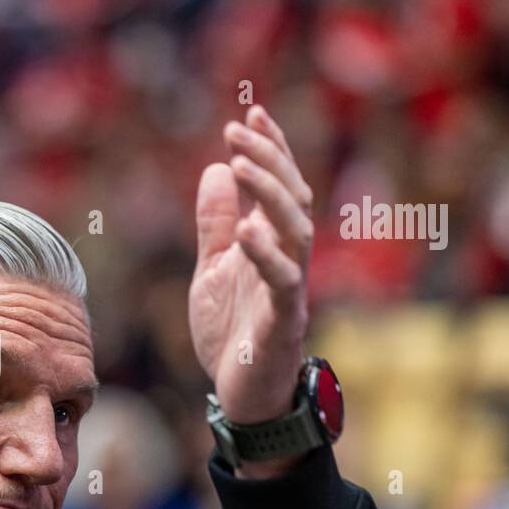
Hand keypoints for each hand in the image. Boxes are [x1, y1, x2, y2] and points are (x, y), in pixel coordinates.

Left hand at [189, 105, 313, 468]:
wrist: (242, 395)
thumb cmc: (233, 333)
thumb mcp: (212, 270)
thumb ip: (215, 225)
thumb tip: (214, 169)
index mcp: (272, 246)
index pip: (278, 187)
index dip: (270, 149)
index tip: (251, 112)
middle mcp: (288, 261)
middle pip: (292, 198)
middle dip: (269, 158)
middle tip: (239, 126)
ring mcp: (289, 291)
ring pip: (295, 231)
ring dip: (268, 194)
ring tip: (239, 162)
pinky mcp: (281, 323)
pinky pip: (283, 284)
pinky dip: (266, 255)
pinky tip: (247, 230)